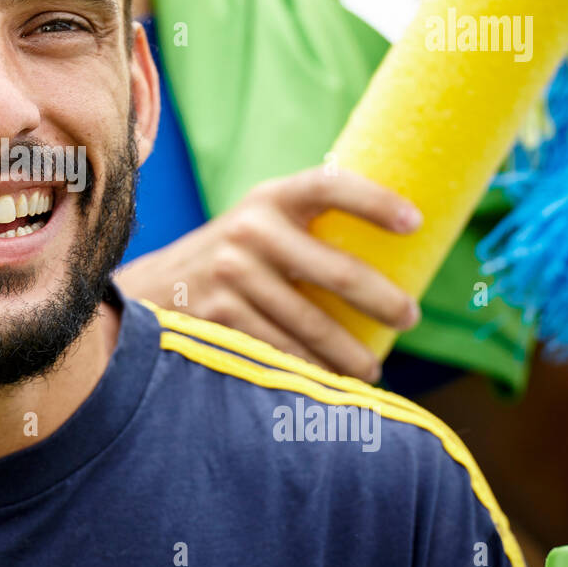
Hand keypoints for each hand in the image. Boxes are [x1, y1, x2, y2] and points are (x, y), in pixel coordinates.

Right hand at [116, 166, 421, 381]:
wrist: (152, 288)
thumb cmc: (232, 260)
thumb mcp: (259, 227)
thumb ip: (305, 230)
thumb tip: (393, 259)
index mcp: (270, 199)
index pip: (330, 185)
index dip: (375, 201)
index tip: (415, 223)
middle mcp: (251, 230)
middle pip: (339, 271)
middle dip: (384, 301)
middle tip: (409, 318)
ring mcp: (232, 273)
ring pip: (313, 325)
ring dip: (351, 354)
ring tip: (372, 368)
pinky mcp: (219, 316)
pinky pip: (281, 350)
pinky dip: (310, 370)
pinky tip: (329, 381)